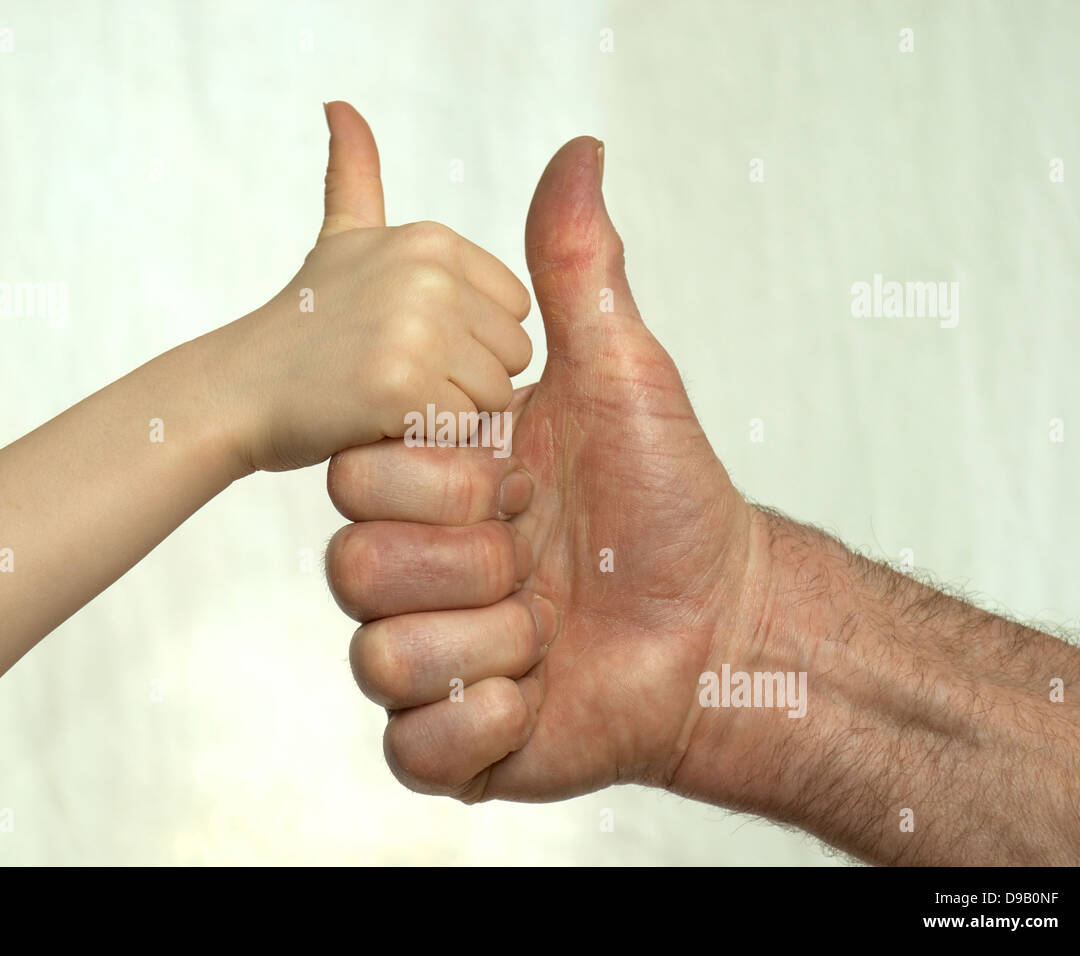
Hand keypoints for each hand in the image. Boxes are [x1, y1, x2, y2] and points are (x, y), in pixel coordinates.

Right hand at [205, 102, 531, 474]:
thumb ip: (355, 174)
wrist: (237, 390)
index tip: (415, 343)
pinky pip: (461, 428)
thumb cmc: (299, 325)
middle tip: (399, 373)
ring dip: (449, 412)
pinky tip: (380, 420)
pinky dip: (428, 438)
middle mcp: (430, 274)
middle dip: (466, 378)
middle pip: (512, 354)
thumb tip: (339, 105)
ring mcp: (416, 328)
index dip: (474, 341)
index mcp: (432, 240)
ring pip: (494, 395)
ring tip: (390, 396)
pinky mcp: (402, 386)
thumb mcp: (340, 238)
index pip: (515, 309)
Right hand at [325, 136, 767, 801]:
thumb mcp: (624, 376)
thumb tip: (579, 151)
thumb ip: (579, 272)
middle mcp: (413, 571)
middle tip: (546, 560)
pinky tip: (540, 696)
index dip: (447, 481)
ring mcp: (427, 658)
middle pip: (353, 566)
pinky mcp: (450, 744)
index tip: (527, 483)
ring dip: (493, 641)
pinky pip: (414, 748)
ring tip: (553, 632)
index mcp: (428, 490)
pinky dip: (484, 723)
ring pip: (377, 656)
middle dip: (476, 563)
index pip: (354, 474)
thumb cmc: (672, 500)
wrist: (726, 627)